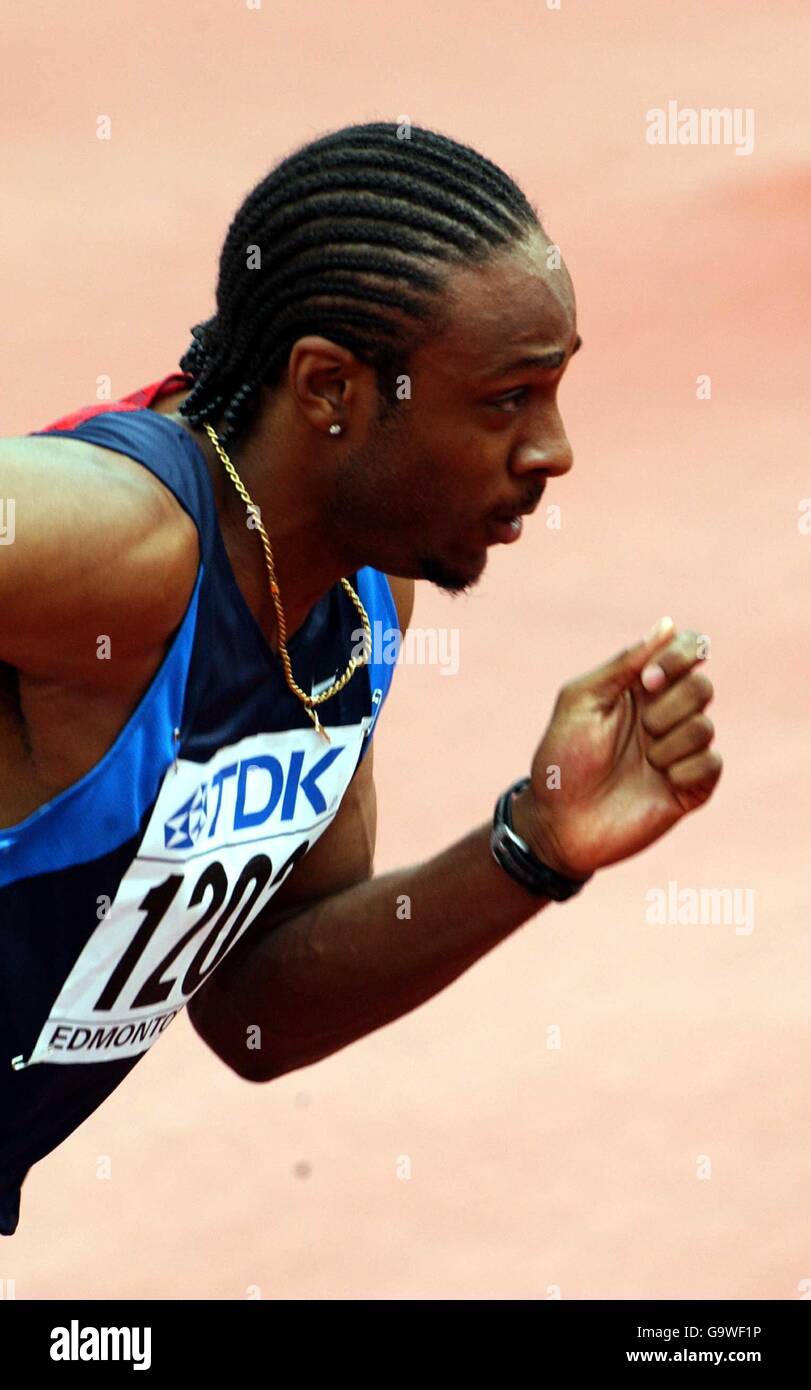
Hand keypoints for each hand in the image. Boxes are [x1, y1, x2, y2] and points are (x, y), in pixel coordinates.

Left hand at [511, 619, 722, 879]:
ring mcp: (679, 752)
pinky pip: (712, 762)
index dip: (679, 657)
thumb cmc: (561, 760)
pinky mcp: (691, 787)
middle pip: (702, 686)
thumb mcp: (581, 700)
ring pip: (706, 726)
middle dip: (671, 705)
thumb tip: (667, 624)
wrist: (559, 823)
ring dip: (670, 742)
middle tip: (642, 727)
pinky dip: (685, 769)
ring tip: (644, 761)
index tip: (648, 680)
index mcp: (639, 689)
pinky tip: (661, 781)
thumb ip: (623, 662)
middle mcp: (664, 716)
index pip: (686, 651)